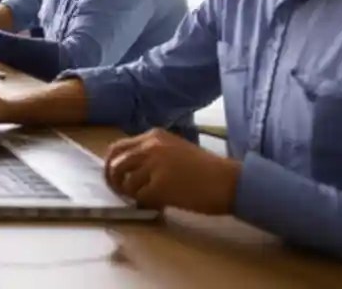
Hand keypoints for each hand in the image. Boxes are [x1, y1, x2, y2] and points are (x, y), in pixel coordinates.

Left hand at [104, 129, 240, 213]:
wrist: (229, 181)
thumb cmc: (206, 169)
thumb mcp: (175, 150)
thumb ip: (151, 154)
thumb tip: (128, 170)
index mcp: (153, 136)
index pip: (118, 148)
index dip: (112, 165)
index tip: (115, 177)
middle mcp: (150, 146)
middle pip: (115, 164)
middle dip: (114, 181)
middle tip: (122, 193)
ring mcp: (154, 165)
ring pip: (126, 183)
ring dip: (133, 195)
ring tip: (148, 199)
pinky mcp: (160, 185)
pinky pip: (141, 198)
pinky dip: (146, 204)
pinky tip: (160, 204)